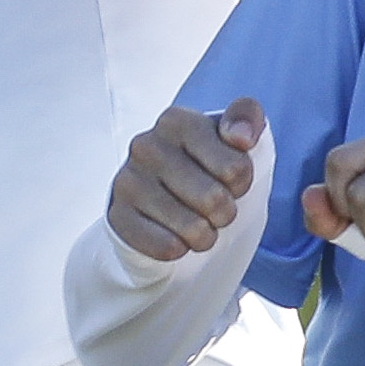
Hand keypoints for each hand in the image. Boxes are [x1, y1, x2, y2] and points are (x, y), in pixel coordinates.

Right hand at [107, 101, 265, 262]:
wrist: (162, 201)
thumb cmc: (206, 166)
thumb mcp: (232, 135)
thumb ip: (247, 117)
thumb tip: (240, 136)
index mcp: (176, 120)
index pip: (236, 168)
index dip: (242, 182)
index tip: (229, 176)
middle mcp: (146, 146)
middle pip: (216, 200)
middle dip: (225, 212)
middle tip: (213, 206)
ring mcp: (128, 182)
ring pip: (194, 229)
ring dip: (205, 234)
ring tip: (196, 221)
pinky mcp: (117, 217)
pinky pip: (167, 248)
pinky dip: (180, 248)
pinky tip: (173, 233)